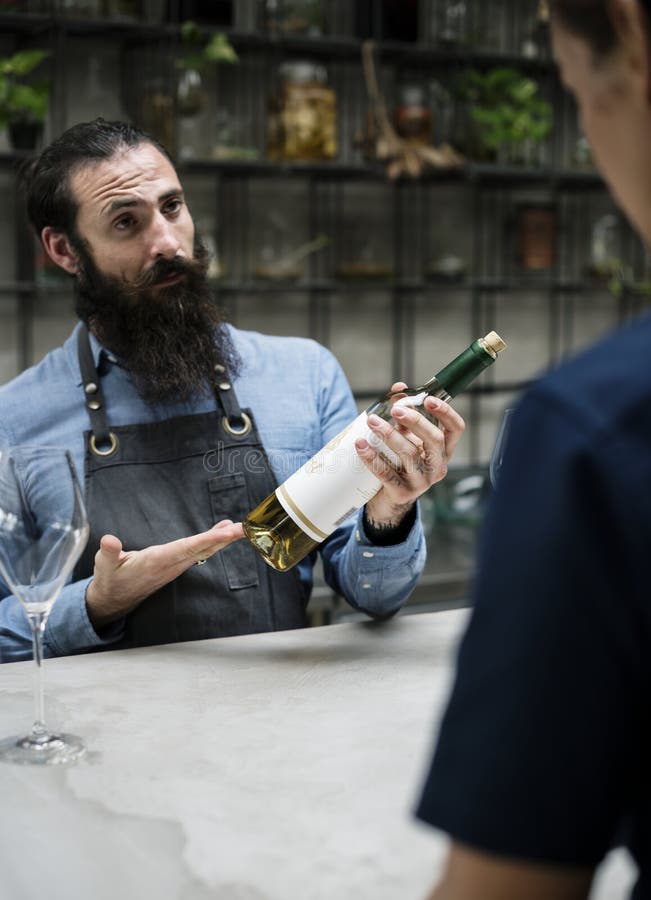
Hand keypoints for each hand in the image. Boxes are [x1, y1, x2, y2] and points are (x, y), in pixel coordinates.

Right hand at [85, 520, 243, 629]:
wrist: (114, 599)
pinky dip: (212, 541)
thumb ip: (108, 552)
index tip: (226, 533)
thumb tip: (109, 541)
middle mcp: (171, 564)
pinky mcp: (175, 565)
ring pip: (203, 551)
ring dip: (222, 539)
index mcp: (156, 561)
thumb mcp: (104, 565)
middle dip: (224, 538)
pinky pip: (198, 552)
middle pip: (202, 549)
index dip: (207, 539)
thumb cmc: (111, 579)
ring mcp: (175, 566)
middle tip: (245, 528)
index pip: (186, 548)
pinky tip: (222, 533)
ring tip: (240, 527)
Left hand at [355, 383, 464, 527]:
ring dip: (389, 435)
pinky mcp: (403, 493)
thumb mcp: (406, 436)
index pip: (455, 428)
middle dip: (415, 421)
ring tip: (371, 421)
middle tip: (394, 409)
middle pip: (434, 439)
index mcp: (443, 449)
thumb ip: (405, 412)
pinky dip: (372, 457)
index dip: (445, 412)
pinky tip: (361, 444)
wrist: (389, 497)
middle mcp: (438, 466)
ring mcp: (422, 482)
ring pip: (409, 454)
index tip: (428, 399)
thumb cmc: (400, 460)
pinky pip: (387, 474)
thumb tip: (399, 388)